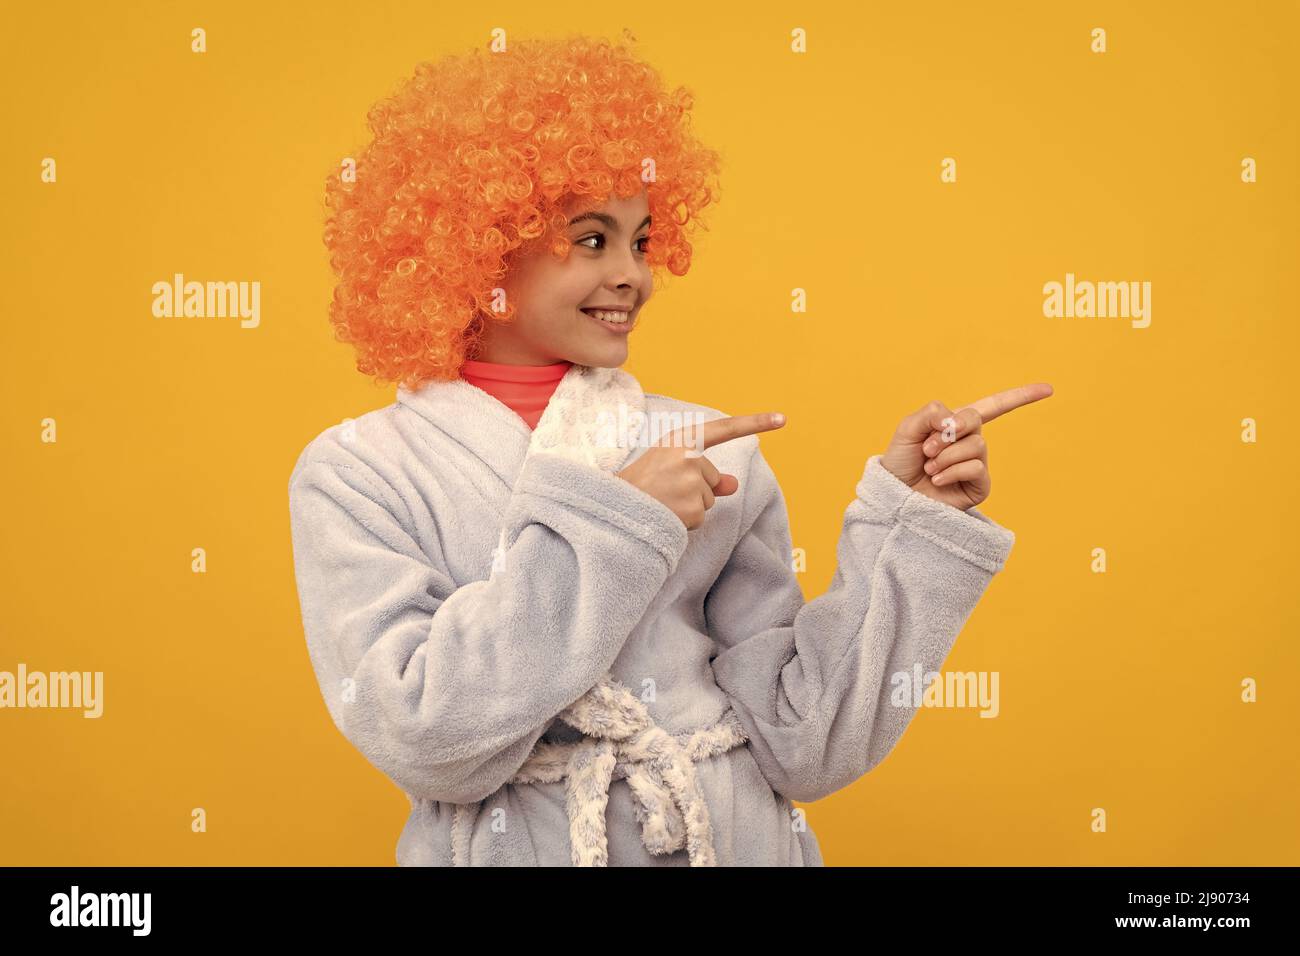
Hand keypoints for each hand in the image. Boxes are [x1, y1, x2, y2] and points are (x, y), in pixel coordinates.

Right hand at [617, 412, 786, 528]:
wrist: (613, 509)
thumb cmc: (639, 485)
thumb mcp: (669, 468)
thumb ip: (705, 474)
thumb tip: (734, 484)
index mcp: (680, 439)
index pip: (724, 429)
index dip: (755, 422)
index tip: (783, 418)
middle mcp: (688, 457)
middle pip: (713, 479)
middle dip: (696, 489)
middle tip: (664, 491)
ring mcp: (692, 482)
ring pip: (708, 501)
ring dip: (690, 506)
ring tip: (662, 502)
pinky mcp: (693, 508)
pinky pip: (701, 518)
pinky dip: (686, 522)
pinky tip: (665, 515)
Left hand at [879, 384, 1052, 510]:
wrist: (894, 496)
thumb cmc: (899, 464)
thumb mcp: (907, 430)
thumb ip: (930, 413)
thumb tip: (955, 419)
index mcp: (956, 426)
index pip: (993, 407)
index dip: (1020, 397)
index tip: (1048, 389)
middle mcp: (970, 443)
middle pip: (976, 420)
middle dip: (949, 431)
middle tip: (927, 448)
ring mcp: (976, 465)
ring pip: (976, 445)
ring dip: (946, 455)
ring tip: (930, 468)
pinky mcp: (979, 487)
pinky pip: (976, 467)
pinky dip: (952, 471)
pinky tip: (937, 479)